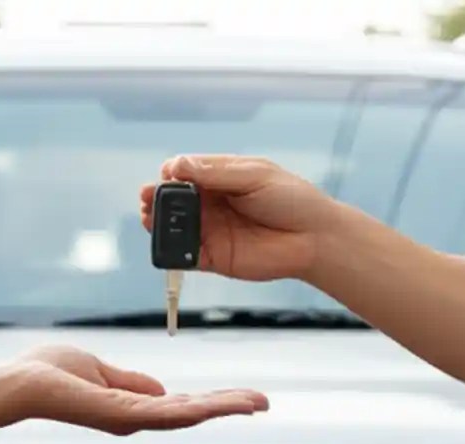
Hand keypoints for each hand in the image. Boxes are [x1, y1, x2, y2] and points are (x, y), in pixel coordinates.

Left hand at [6, 346, 267, 435]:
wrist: (17, 384)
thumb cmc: (46, 374)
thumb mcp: (98, 369)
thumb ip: (129, 379)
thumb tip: (162, 388)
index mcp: (132, 406)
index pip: (183, 403)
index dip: (215, 400)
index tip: (245, 396)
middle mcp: (135, 418)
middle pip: (192, 412)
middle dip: (229, 406)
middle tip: (265, 402)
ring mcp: (130, 419)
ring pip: (187, 414)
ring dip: (223, 408)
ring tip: (256, 402)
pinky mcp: (121, 415)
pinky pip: (166, 411)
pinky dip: (197, 408)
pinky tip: (220, 404)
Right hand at [139, 155, 348, 280]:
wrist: (315, 238)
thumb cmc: (292, 200)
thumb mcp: (254, 175)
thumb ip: (216, 172)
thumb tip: (177, 165)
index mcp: (221, 178)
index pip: (185, 171)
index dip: (172, 172)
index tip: (169, 174)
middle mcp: (213, 203)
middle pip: (173, 198)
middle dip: (157, 196)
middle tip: (148, 196)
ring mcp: (211, 230)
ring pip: (173, 226)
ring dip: (157, 221)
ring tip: (149, 217)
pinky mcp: (214, 257)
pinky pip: (185, 255)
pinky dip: (172, 251)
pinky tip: (167, 243)